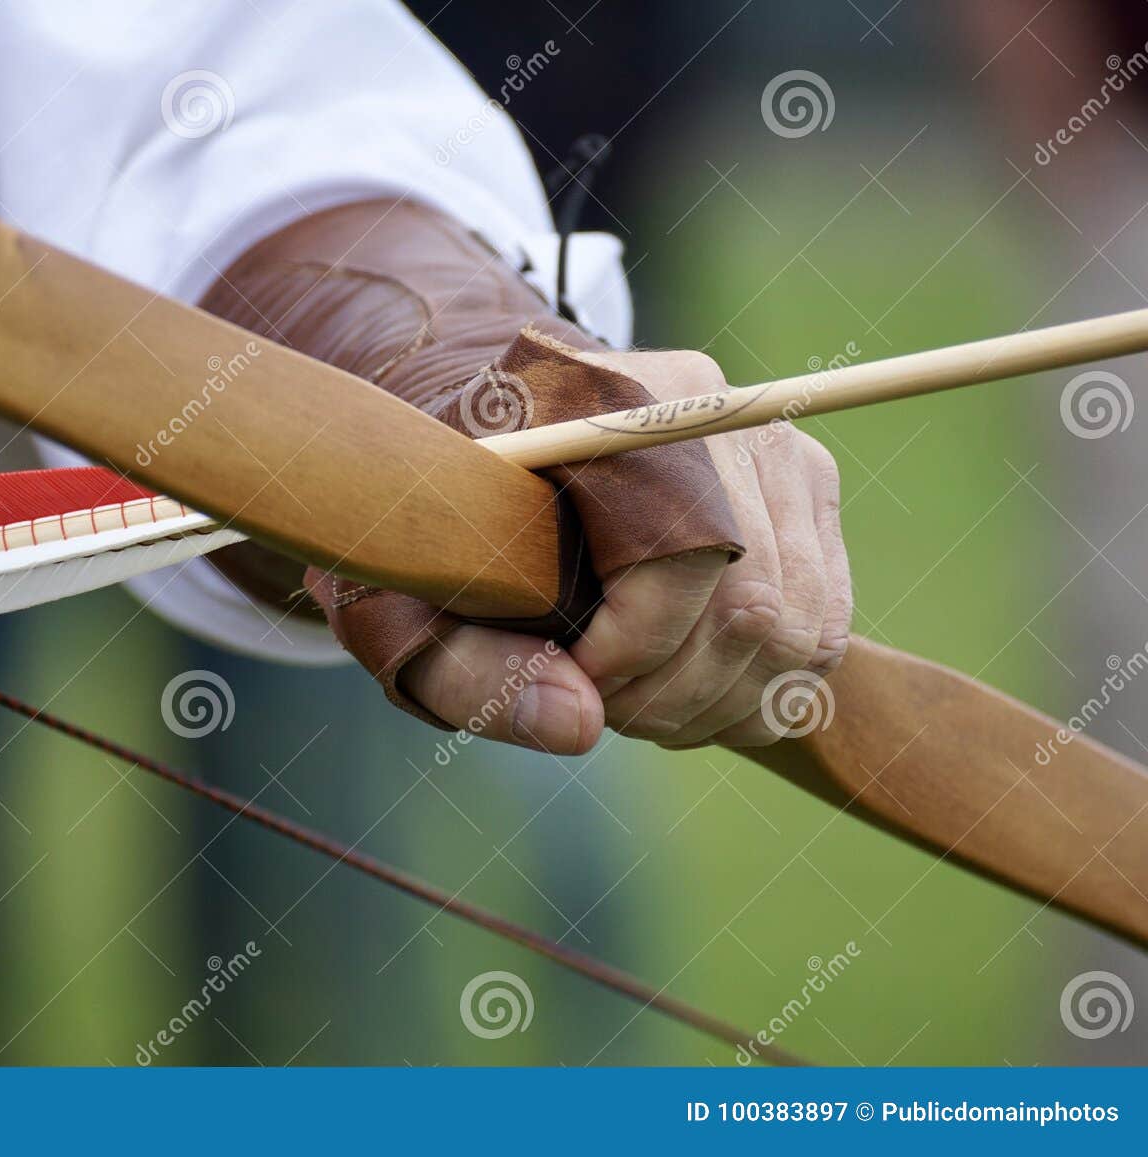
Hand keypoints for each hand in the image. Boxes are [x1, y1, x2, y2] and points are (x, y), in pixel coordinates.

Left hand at [401, 349, 851, 754]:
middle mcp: (705, 402)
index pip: (677, 560)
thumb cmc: (437, 534)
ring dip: (718, 703)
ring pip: (799, 629)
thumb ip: (468, 672)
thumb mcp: (403, 607)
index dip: (631, 656)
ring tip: (635, 700)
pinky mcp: (804, 483)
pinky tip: (684, 686)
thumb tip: (580, 727)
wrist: (485, 459)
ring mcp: (769, 441)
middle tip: (600, 706)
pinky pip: (822, 627)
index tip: (568, 676)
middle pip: (754, 606)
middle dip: (673, 696)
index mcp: (600, 401)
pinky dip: (760, 688)